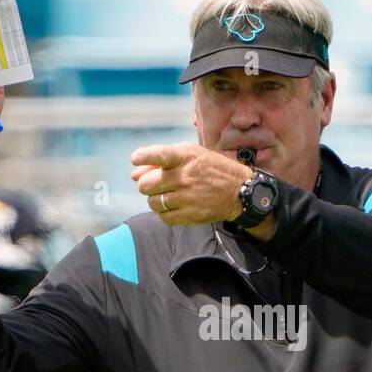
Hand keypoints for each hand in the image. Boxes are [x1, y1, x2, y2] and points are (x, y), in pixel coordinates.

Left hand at [130, 143, 250, 226]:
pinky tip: (176, 205)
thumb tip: (134, 174)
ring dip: (156, 199)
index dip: (144, 157)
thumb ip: (160, 160)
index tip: (135, 159)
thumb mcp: (190, 154)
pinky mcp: (189, 215)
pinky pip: (163, 217)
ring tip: (171, 194)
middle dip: (148, 184)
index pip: (159, 155)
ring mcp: (186, 198)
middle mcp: (185, 177)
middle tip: (159, 184)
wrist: (238, 192)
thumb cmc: (211, 169)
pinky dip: (165, 212)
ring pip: (152, 202)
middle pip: (146, 185)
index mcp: (185, 157)